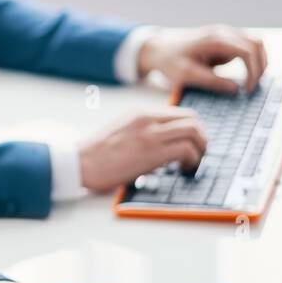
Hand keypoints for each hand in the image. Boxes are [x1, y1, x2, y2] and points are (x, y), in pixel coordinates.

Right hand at [78, 106, 207, 191]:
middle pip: (193, 119)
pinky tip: (183, 170)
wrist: (79, 163)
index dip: (193, 129)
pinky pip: (186, 150)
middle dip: (202, 138)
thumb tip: (167, 145)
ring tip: (192, 164)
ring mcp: (150, 134)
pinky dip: (192, 160)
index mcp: (140, 112)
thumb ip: (143, 131)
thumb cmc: (97, 154)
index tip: (192, 144)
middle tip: (198, 154)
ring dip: (201, 149)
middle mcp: (148, 118)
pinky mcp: (151, 152)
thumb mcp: (122, 131)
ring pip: (194, 132)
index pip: (180, 113)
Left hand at [136, 25, 267, 94]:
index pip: (247, 51)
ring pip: (255, 43)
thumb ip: (211, 82)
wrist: (158, 48)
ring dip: (258, 62)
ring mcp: (225, 34)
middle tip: (253, 88)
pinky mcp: (225, 40)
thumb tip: (236, 89)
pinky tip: (244, 76)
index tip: (248, 90)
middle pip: (257, 44)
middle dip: (261, 66)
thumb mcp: (186, 75)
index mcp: (215, 39)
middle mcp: (223, 32)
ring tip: (251, 82)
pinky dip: (250, 60)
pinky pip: (246, 47)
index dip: (253, 71)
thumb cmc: (170, 61)